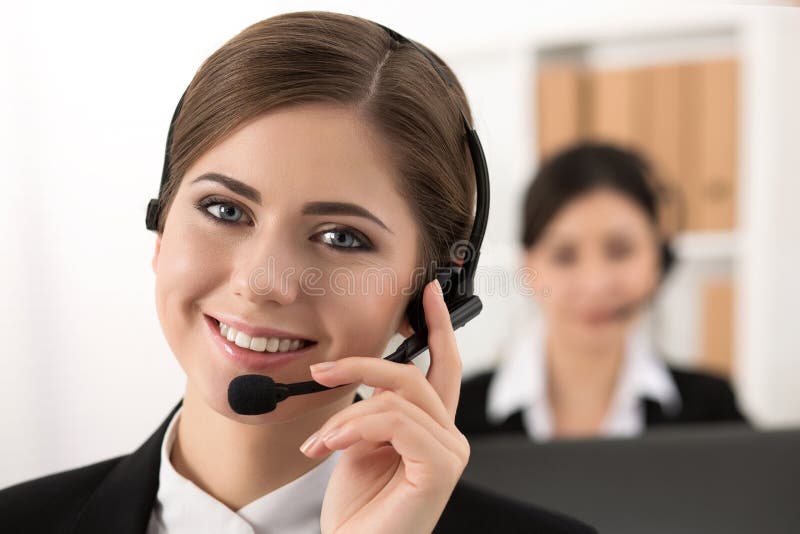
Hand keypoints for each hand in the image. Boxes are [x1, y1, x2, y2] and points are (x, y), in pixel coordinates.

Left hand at [300, 279, 468, 533]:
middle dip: (363, 365)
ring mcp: (450, 452)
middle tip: (322, 371)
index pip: (443, 365)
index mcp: (431, 428)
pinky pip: (395, 420)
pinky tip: (329, 447)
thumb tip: (356, 376)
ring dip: (346, 416)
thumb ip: (373, 409)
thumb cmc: (357, 510)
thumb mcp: (359, 444)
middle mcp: (448, 437)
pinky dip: (354, 428)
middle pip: (415, 373)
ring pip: (398, 396)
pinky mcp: (440, 467)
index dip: (438, 325)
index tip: (428, 293)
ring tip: (318, 443)